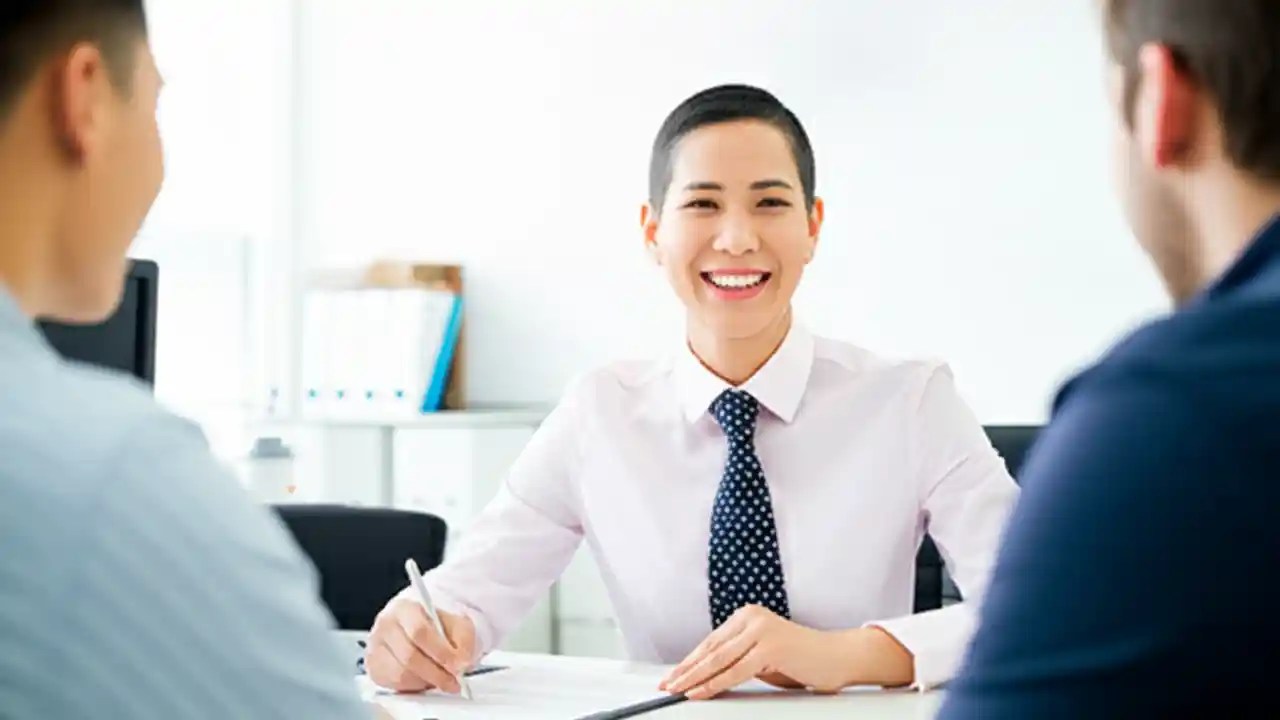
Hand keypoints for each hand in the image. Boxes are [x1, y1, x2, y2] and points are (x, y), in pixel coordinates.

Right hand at [365, 596, 476, 693]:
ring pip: (401, 674)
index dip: (441, 652)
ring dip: (426, 681)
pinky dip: (414, 687)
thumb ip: (462, 641)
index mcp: (404, 608)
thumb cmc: (439, 625)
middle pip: (409, 656)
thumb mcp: (458, 625)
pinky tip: (425, 679)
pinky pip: (394, 685)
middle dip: (436, 673)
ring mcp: (376, 647)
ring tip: (441, 679)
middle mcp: (385, 626)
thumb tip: (461, 663)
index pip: (420, 631)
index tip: (458, 666)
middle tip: (454, 682)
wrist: (424, 627)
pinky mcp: (374, 667)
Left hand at [660, 606, 913, 699]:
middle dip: (686, 670)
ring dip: (694, 678)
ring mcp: (761, 629)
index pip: (710, 642)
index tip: (672, 675)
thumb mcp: (763, 657)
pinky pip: (736, 670)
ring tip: (677, 690)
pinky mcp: (771, 646)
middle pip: (710, 649)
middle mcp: (751, 617)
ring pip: (718, 659)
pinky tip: (700, 691)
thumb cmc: (802, 660)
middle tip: (667, 685)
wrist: (838, 657)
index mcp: (747, 615)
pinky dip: (715, 683)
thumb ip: (737, 659)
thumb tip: (704, 676)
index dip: (689, 661)